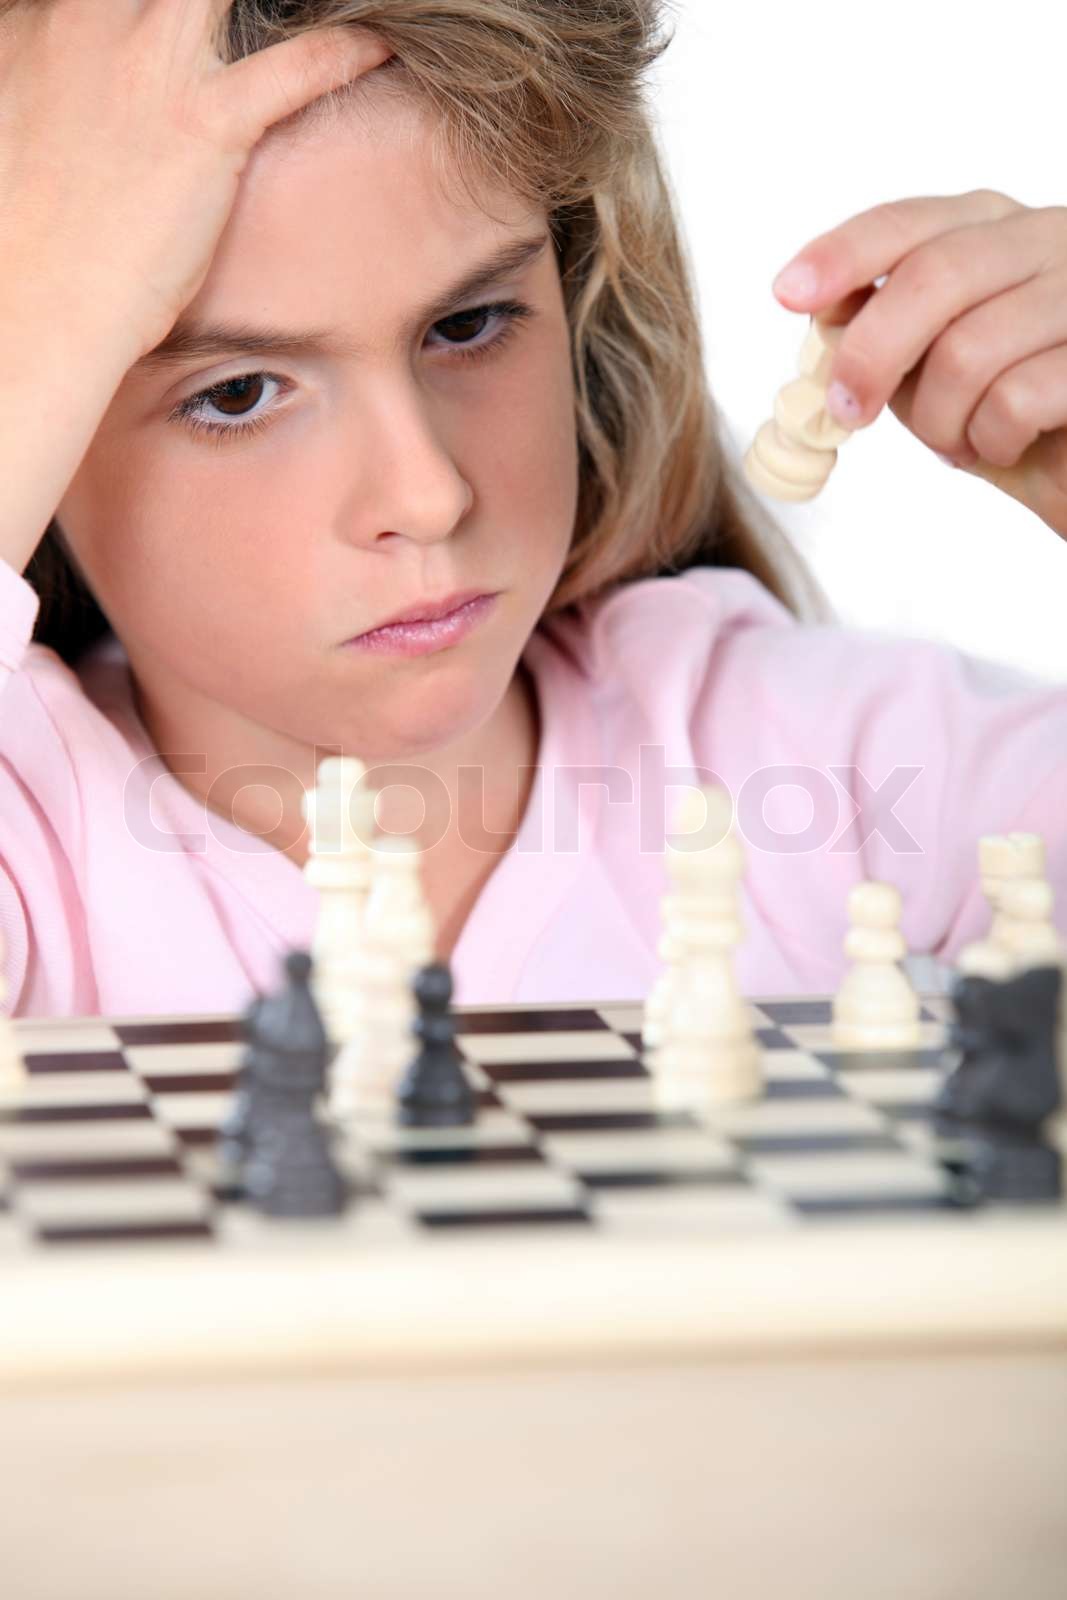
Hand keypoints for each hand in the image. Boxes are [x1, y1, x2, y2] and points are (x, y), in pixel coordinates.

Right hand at [0, 0, 393, 363]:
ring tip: (330, 2)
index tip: (170, 37)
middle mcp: (90, 23)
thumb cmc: (24, 245)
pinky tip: (378, 46)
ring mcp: (151, 67)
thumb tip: (79, 114)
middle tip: (225, 18)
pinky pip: (297, 66)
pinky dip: (345, 52)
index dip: (148, 13)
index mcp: (42, 25)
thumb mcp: (16, 135)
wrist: (33, 305)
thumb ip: (49, 96)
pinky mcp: (205, 123)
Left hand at [771, 190, 1066, 539]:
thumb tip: (824, 313)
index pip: (911, 223)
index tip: (789, 295)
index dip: (844, 254)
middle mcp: (1050, 239)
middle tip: (850, 412)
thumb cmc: (1010, 417)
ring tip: (957, 441)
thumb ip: (887, 332)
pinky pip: (1014, 399)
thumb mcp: (933, 368)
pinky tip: (1006, 446)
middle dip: (872, 355)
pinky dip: (990, 440)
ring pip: (968, 349)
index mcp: (998, 230)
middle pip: (934, 276)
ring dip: (939, 420)